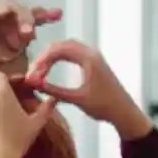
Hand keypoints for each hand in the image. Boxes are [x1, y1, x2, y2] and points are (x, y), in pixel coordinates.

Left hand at [0, 0, 62, 81]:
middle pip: (1, 9)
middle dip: (7, 22)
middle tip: (15, 39)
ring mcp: (11, 9)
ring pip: (21, 10)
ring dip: (27, 21)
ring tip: (31, 35)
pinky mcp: (25, 14)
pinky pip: (37, 12)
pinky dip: (47, 13)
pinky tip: (58, 14)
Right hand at [22, 39, 152, 139]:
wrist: (124, 112)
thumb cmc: (103, 106)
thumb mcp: (76, 99)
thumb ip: (53, 90)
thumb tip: (33, 84)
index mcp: (89, 59)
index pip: (58, 50)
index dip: (42, 60)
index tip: (33, 74)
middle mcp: (92, 53)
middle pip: (62, 45)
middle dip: (45, 56)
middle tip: (33, 71)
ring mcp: (94, 56)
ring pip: (67, 47)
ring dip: (52, 55)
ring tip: (40, 70)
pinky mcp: (94, 62)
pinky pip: (73, 52)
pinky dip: (60, 57)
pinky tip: (52, 67)